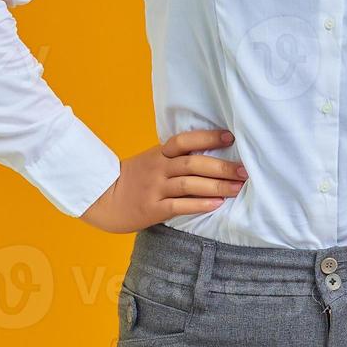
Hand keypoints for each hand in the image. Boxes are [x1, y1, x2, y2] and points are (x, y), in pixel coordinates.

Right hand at [80, 129, 246, 232]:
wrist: (102, 198)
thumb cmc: (133, 179)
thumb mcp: (152, 160)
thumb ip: (175, 157)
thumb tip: (210, 153)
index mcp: (159, 153)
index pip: (185, 140)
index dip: (208, 137)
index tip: (230, 137)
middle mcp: (158, 168)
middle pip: (193, 163)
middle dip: (222, 166)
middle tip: (244, 170)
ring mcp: (154, 188)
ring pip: (189, 184)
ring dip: (217, 186)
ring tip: (238, 188)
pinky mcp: (151, 209)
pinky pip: (179, 205)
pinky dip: (199, 204)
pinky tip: (216, 204)